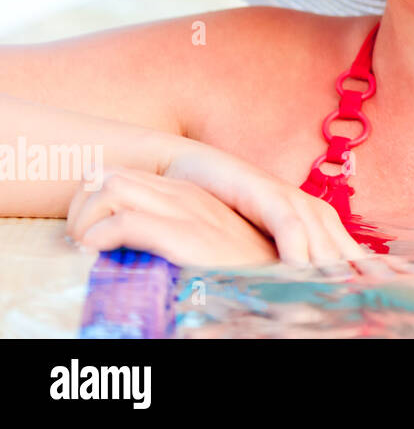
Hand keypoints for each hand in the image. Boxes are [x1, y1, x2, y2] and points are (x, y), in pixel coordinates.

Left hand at [66, 164, 279, 267]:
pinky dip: (99, 236)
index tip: (89, 234)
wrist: (283, 288)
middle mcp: (189, 196)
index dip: (93, 201)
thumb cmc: (243, 277)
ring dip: (87, 220)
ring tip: (89, 247)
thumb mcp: (209, 247)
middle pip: (110, 175)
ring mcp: (189, 213)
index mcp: (192, 195)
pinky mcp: (186, 236)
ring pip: (111, 188)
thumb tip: (133, 249)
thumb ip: (179, 236)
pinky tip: (101, 253)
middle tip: (81, 241)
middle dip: (81, 207)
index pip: (123, 174)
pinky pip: (123, 223)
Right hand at [70, 140, 413, 274]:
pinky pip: (291, 232)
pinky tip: (304, 278)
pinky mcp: (273, 197)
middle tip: (385, 310)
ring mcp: (298, 204)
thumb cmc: (231, 213)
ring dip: (336, 280)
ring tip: (348, 308)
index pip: (361, 262)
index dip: (383, 280)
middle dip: (370, 285)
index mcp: (324, 228)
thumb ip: (291, 269)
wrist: (194, 170)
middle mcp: (319, 216)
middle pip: (352, 260)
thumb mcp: (268, 246)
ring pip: (326, 250)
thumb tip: (310, 305)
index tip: (407, 297)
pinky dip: (299, 258)